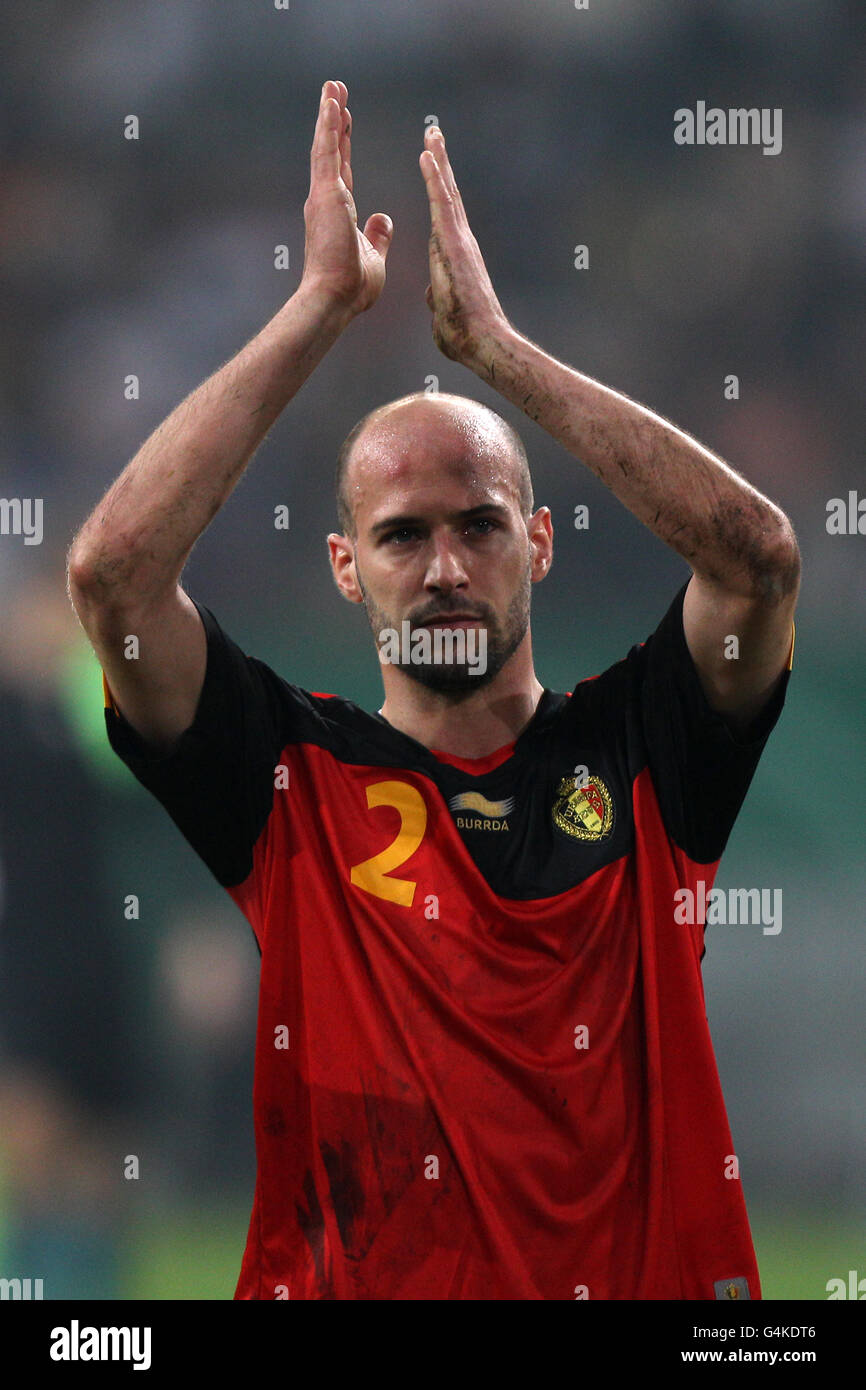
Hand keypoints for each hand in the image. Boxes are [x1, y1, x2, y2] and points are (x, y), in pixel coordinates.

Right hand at [301, 80, 392, 315]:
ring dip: (329, 114)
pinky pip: (327, 152)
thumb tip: (384, 217)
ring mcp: (323, 196)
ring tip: (333, 86)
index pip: (341, 170)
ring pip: (326, 146)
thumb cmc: (352, 287)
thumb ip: (377, 235)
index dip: (342, 145)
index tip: (344, 122)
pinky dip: (329, 126)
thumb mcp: (373, 256)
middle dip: (333, 121)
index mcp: (338, 213)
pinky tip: (332, 102)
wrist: (335, 299)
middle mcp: (326, 201)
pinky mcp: (326, 195)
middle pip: (330, 152)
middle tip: (335, 92)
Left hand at [420, 124, 508, 365]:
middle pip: (448, 194)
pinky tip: (426, 154)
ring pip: (447, 191)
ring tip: (431, 133)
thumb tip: (433, 296)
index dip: (438, 190)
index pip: (444, 216)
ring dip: (439, 160)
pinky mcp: (455, 243)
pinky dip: (434, 177)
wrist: (482, 342)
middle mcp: (461, 241)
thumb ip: (438, 298)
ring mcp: (459, 240)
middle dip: (441, 164)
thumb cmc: (464, 336)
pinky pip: (442, 203)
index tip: (432, 166)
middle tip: (433, 135)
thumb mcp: (443, 312)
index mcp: (454, 256)